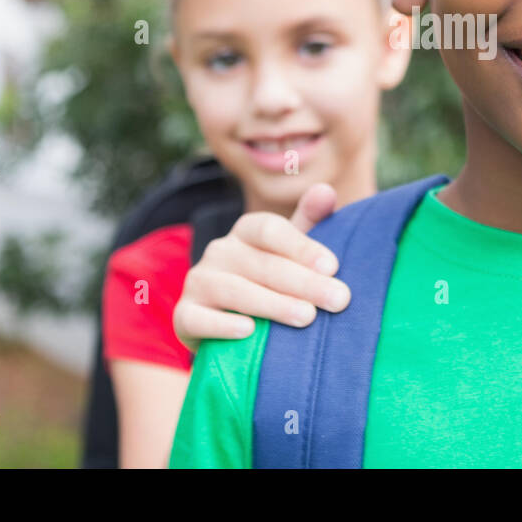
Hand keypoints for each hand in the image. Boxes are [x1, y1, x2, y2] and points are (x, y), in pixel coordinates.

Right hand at [171, 183, 350, 350]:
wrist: (226, 325)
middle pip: (262, 263)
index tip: (333, 266)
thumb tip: (326, 190)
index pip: (271, 230)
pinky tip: (249, 331)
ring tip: (307, 317)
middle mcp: (220, 251)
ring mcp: (198, 282)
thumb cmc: (270, 282)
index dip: (302, 247)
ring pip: (234, 290)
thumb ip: (308, 221)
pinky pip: (198, 318)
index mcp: (246, 231)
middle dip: (304, 282)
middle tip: (338, 299)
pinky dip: (222, 325)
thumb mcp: (289, 251)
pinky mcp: (184, 315)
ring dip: (273, 303)